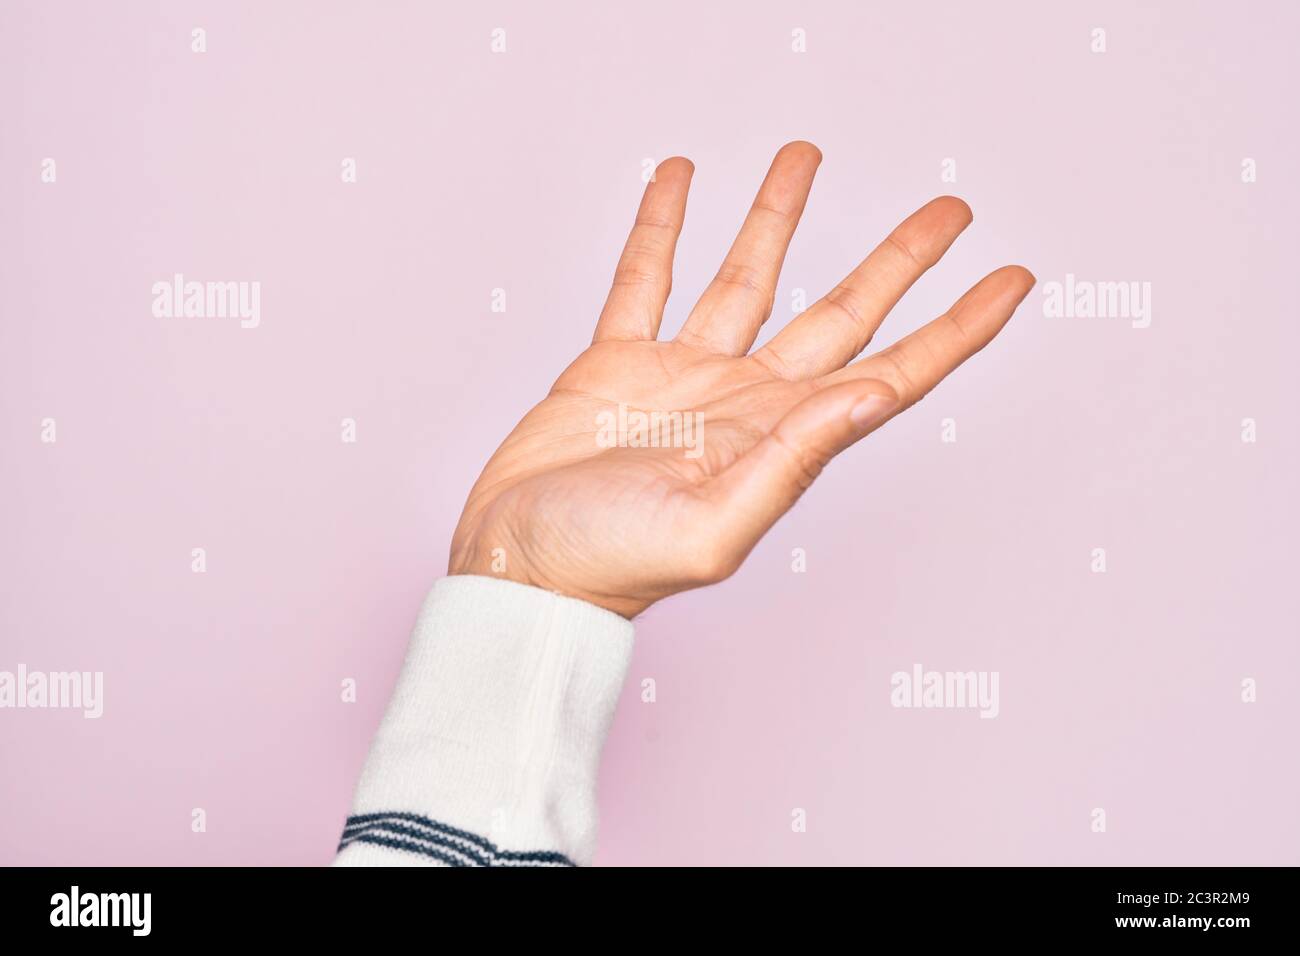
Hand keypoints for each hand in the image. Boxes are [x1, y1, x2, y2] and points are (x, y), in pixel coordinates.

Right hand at [448, 142, 1033, 617]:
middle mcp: (747, 400)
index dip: (957, 327)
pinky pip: (647, 276)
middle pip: (840, 311)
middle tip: (948, 211)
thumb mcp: (711, 528)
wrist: (520, 569)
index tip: (1011, 280)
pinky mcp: (619, 360)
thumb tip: (874, 395)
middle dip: (898, 260)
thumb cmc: (608, 568)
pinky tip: (678, 182)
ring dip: (777, 215)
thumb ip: (792, 462)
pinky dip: (662, 226)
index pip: (894, 372)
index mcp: (782, 440)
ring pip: (746, 276)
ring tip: (802, 156)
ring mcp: (686, 375)